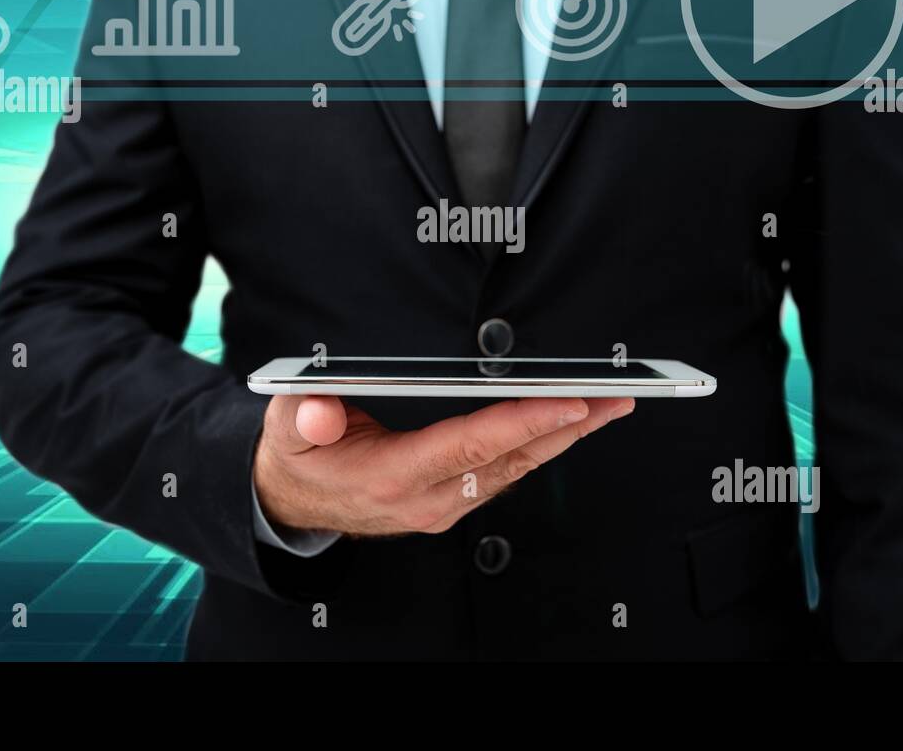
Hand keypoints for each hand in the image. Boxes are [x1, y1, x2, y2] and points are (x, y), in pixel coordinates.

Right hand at [253, 394, 634, 535]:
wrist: (294, 503)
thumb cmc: (300, 458)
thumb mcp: (287, 431)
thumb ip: (303, 417)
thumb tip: (320, 411)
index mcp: (391, 476)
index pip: (471, 445)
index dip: (523, 421)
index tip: (568, 401)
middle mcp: (426, 497)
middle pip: (510, 459)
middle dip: (567, 428)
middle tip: (615, 399)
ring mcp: (443, 504)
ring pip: (516, 470)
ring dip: (564, 439)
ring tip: (608, 407)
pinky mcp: (452, 501)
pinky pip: (506, 474)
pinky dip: (542, 448)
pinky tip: (567, 427)